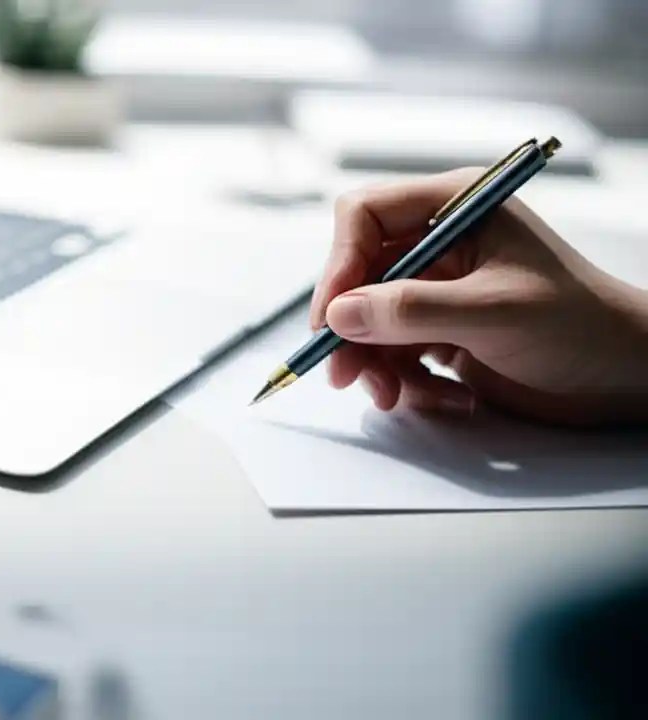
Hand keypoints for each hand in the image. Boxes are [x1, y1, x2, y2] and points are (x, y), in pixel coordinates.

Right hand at [310, 169, 647, 425]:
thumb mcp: (492, 313)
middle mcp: (440, 242)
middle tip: (342, 371)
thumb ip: (412, 311)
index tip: (332, 315)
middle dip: (350, 326)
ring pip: (367, 319)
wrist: (622, 378)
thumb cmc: (580, 327)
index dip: (340, 262)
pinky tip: (437, 396)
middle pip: (357, 273)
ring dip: (371, 361)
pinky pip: (390, 351)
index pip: (365, 216)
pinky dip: (401, 379)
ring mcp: (438, 288)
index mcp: (455, 208)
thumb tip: (340, 314)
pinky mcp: (439, 330)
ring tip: (392, 395)